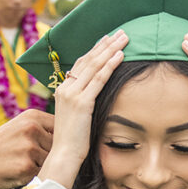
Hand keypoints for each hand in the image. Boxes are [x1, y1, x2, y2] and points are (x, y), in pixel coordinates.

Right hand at [0, 109, 53, 188]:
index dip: (56, 139)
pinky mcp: (27, 167)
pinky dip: (34, 176)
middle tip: (26, 157)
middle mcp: (32, 129)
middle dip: (47, 154)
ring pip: (50, 160)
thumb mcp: (16, 128)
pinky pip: (42, 173)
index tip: (43, 146)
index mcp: (31, 116)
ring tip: (20, 164)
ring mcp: (30, 148)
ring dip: (40, 166)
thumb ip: (39, 128)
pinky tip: (18, 172)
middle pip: (57, 145)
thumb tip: (66, 133)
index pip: (59, 127)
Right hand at [38, 30, 127, 188]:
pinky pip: (99, 79)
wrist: (64, 155)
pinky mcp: (82, 103)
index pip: (81, 64)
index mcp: (62, 90)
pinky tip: (121, 55)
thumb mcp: (76, 117)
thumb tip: (94, 97)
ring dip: (111, 49)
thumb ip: (83, 103)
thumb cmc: (73, 141)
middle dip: (105, 44)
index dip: (95, 50)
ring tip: (125, 38)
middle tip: (120, 33)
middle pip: (88, 60)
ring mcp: (72, 94)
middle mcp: (65, 88)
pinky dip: (110, 65)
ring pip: (94, 66)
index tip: (107, 40)